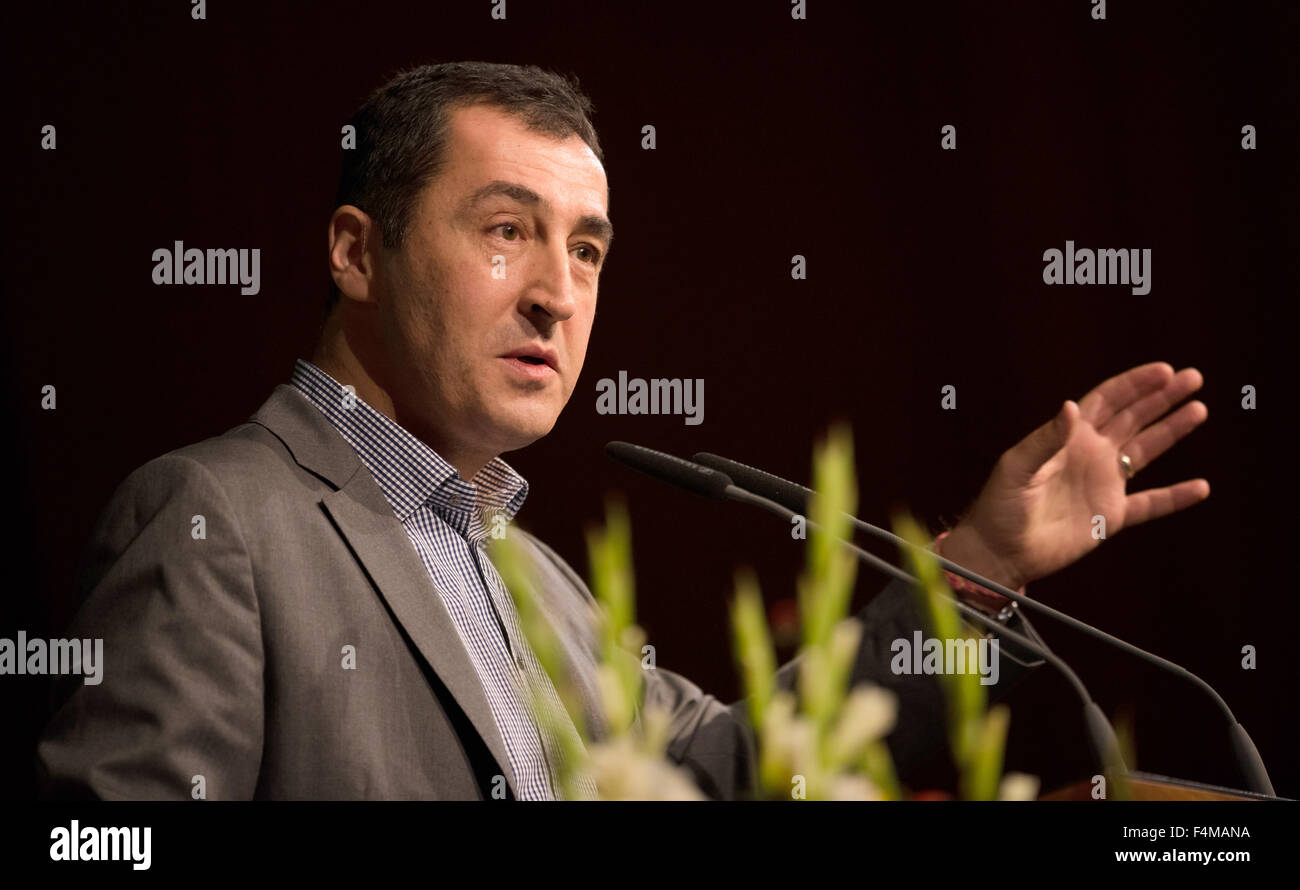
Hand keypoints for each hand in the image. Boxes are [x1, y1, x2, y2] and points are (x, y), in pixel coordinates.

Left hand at [941, 362, 1210, 589]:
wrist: (999, 551)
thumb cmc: (1000, 506)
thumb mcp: (1017, 467)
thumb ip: (1046, 439)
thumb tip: (1070, 406)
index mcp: (1068, 438)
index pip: (1107, 401)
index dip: (1135, 384)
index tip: (1164, 371)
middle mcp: (1090, 455)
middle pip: (1133, 418)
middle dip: (1162, 397)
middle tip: (1193, 378)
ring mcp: (1102, 484)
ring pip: (1146, 451)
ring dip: (1172, 430)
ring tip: (1199, 409)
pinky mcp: (1110, 515)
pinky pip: (1150, 504)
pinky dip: (1175, 497)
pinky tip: (1201, 487)